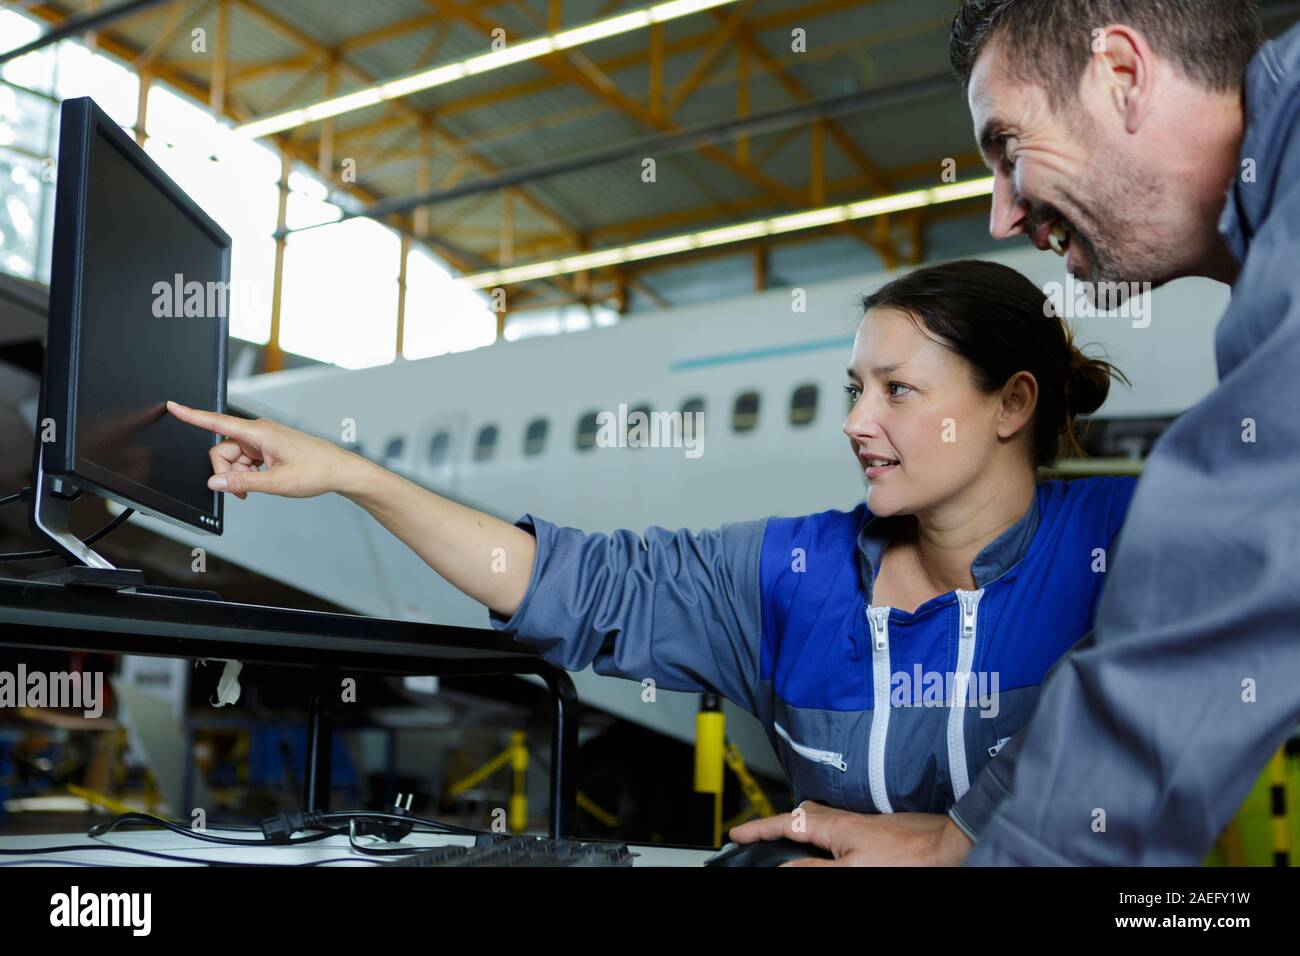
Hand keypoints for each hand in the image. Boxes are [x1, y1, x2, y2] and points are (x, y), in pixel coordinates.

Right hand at [165, 400, 361, 499]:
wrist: (339, 471)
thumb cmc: (316, 471)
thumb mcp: (276, 483)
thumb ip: (242, 483)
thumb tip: (215, 483)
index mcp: (260, 433)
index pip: (217, 422)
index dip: (192, 415)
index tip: (173, 405)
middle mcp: (259, 432)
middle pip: (222, 450)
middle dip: (226, 472)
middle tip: (242, 491)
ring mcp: (262, 440)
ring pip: (233, 458)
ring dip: (238, 475)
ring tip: (258, 487)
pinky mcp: (267, 447)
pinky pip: (245, 460)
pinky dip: (247, 473)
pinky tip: (262, 482)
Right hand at [728, 802, 971, 866]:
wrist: (940, 846)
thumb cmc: (905, 856)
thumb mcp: (852, 870)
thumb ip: (815, 869)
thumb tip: (784, 868)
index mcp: (832, 825)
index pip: (784, 824)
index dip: (758, 828)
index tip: (736, 832)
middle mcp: (841, 819)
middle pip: (797, 816)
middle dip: (773, 824)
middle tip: (755, 836)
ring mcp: (855, 823)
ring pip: (814, 820)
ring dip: (795, 828)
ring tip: (781, 840)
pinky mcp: (868, 829)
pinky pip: (830, 826)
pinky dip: (815, 833)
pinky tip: (823, 846)